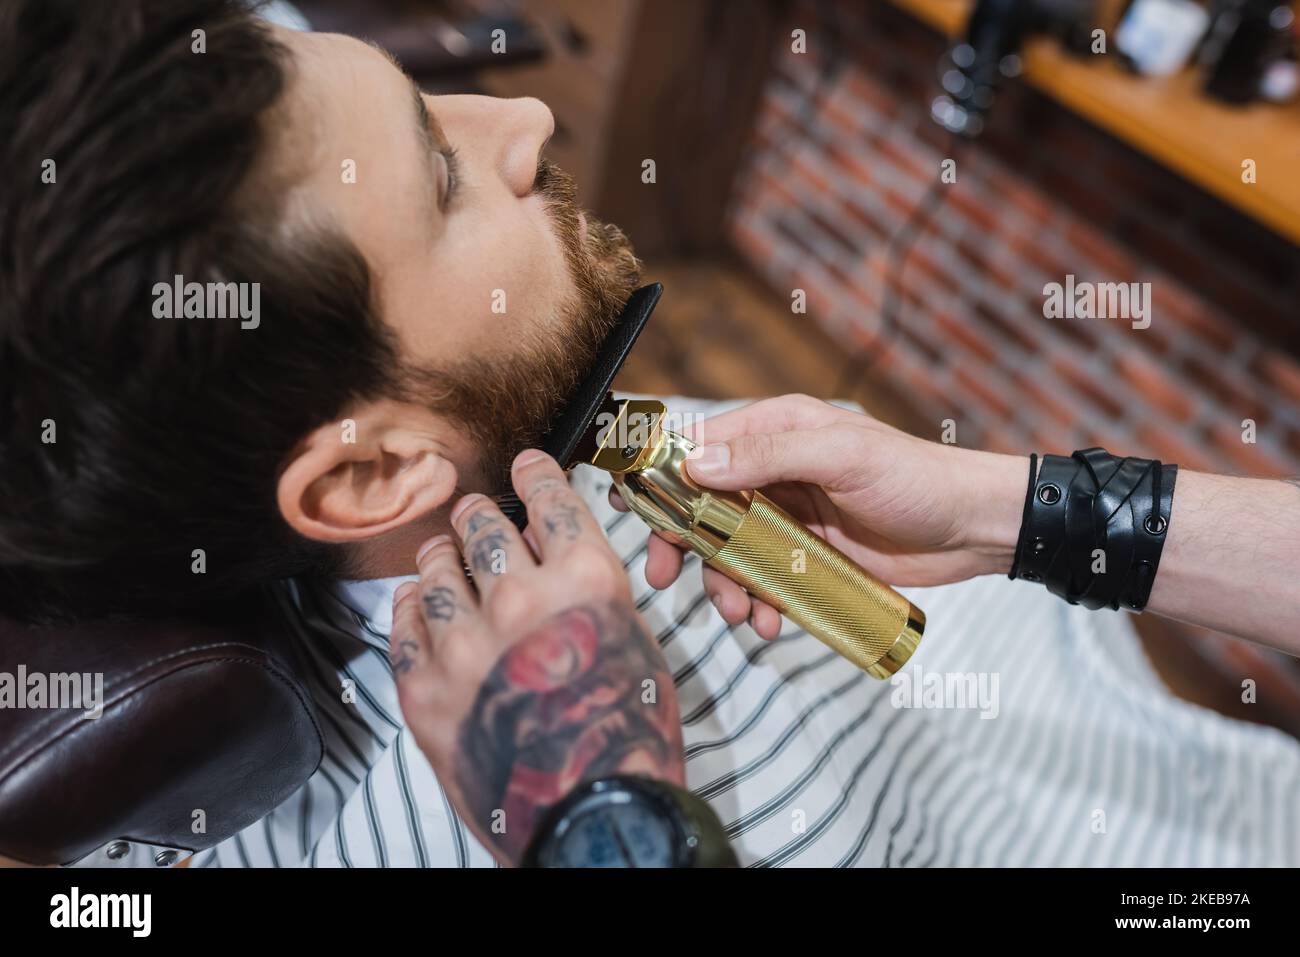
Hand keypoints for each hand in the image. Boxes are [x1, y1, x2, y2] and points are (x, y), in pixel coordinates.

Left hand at [391, 449, 684, 865]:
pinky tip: (417, 602)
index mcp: (586, 583)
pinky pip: (404, 627)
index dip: (535, 475)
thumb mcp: (633, 644)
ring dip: (443, 556)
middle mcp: (521, 602)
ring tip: (444, 555)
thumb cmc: (624, 737)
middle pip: (485, 527)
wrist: (590, 816)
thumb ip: (588, 592)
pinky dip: (411, 607)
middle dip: (481, 516)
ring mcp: (466, 646)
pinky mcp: (425, 690)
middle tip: (476, 516)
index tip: (526, 464)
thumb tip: (550, 554)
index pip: (551, 503)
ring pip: (438, 570)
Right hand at [613, 394, 1026, 638]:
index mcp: (777, 429)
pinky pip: (761, 582)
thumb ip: (769, 454)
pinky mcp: (804, 559)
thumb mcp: (843, 456)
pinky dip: (757, 605)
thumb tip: (695, 463)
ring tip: (740, 614)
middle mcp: (774, 471)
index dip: (661, 476)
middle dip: (681, 544)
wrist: (971, 528)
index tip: (633, 509)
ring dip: (723, 586)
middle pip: (701, 507)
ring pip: (727, 552)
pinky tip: (770, 623)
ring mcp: (787, 518)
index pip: (699, 445)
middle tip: (663, 577)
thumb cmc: (915, 478)